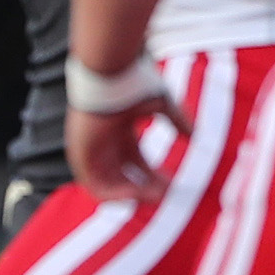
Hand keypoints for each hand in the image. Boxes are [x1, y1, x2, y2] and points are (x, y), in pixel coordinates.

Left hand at [67, 95, 191, 203]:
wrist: (108, 77)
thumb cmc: (133, 85)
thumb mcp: (162, 104)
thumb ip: (177, 120)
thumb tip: (193, 135)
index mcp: (120, 132)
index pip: (137, 162)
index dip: (155, 175)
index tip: (173, 184)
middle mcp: (105, 145)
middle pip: (127, 176)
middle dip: (147, 188)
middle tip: (167, 194)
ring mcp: (92, 152)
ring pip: (113, 185)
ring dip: (135, 194)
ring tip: (155, 197)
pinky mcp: (81, 158)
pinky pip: (97, 187)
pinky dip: (117, 195)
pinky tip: (138, 193)